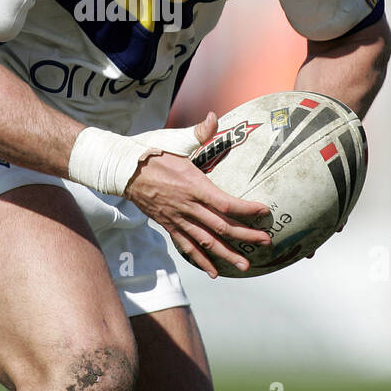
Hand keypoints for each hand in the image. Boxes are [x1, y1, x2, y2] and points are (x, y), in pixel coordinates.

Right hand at [124, 113, 271, 277]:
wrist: (124, 171)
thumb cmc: (152, 154)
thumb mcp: (177, 141)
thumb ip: (199, 132)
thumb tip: (214, 117)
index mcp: (194, 186)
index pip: (226, 203)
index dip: (247, 210)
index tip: (265, 212)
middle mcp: (188, 206)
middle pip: (221, 227)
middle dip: (245, 236)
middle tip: (266, 243)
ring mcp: (178, 219)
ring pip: (206, 242)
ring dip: (227, 254)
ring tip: (245, 266)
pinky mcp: (169, 225)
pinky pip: (187, 247)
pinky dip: (201, 261)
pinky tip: (214, 272)